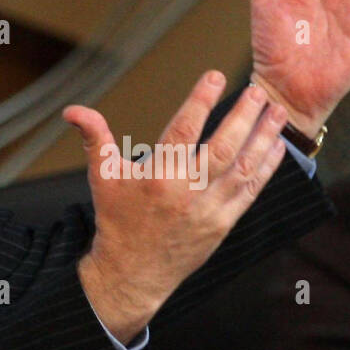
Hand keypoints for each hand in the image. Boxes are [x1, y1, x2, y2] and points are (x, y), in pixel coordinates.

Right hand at [64, 72, 289, 342]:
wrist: (133, 273)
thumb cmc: (117, 221)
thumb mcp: (102, 178)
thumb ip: (94, 138)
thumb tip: (72, 110)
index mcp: (158, 176)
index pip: (184, 130)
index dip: (201, 100)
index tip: (217, 76)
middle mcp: (187, 192)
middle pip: (222, 146)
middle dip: (244, 116)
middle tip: (258, 91)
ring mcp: (209, 209)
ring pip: (243, 167)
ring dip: (263, 137)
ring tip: (277, 111)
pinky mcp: (223, 224)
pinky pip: (250, 191)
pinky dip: (265, 167)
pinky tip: (276, 145)